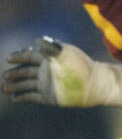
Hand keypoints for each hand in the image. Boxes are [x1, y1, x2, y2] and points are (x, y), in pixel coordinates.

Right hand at [3, 37, 121, 107]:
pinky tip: (14, 98)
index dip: (18, 57)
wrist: (96, 84)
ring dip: (15, 86)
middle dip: (14, 73)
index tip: (9, 58)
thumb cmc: (82, 66)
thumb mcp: (66, 54)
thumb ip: (51, 47)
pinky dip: (23, 97)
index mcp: (48, 59)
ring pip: (26, 85)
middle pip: (25, 72)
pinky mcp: (50, 97)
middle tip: (4, 77)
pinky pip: (33, 97)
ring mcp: (47, 85)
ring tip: (4, 88)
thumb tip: (37, 40)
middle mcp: (45, 72)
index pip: (29, 57)